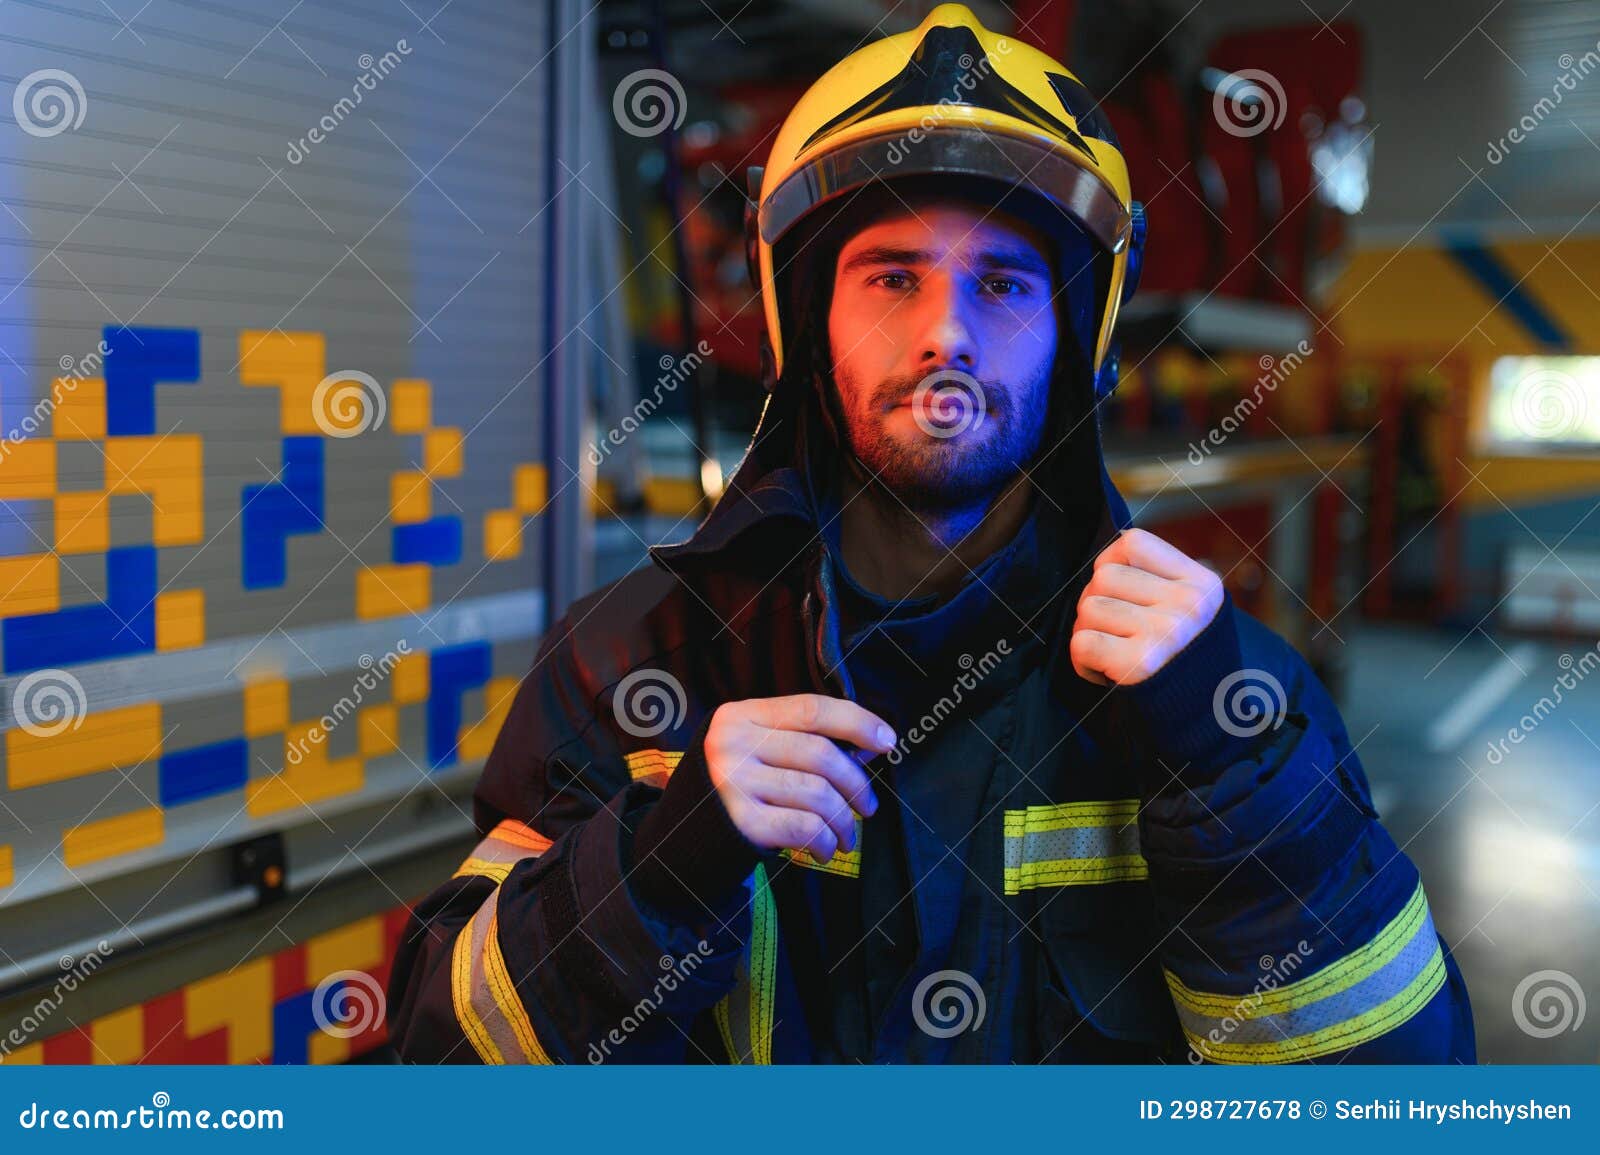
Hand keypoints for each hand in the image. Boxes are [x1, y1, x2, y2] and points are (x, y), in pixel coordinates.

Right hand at [705, 694, 892, 862]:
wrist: (684, 835)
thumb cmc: (737, 786)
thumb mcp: (760, 749)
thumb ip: (805, 741)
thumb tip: (870, 745)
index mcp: (742, 715)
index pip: (811, 709)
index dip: (857, 721)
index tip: (888, 742)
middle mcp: (733, 743)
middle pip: (820, 754)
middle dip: (856, 784)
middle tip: (868, 807)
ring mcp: (733, 782)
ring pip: (817, 794)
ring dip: (843, 821)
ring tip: (846, 837)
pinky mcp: (739, 821)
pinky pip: (804, 827)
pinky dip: (824, 841)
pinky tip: (824, 849)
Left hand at [1069, 528, 1224, 686]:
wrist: (1212, 721)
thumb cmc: (1189, 662)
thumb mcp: (1194, 610)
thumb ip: (1159, 581)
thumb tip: (1101, 565)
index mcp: (1201, 584)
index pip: (1133, 543)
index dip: (1110, 562)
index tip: (1117, 592)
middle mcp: (1187, 604)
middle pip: (1103, 577)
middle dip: (1096, 604)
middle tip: (1113, 632)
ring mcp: (1165, 633)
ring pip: (1089, 608)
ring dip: (1088, 633)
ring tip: (1112, 653)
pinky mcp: (1140, 665)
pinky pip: (1082, 643)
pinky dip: (1083, 662)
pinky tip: (1104, 673)